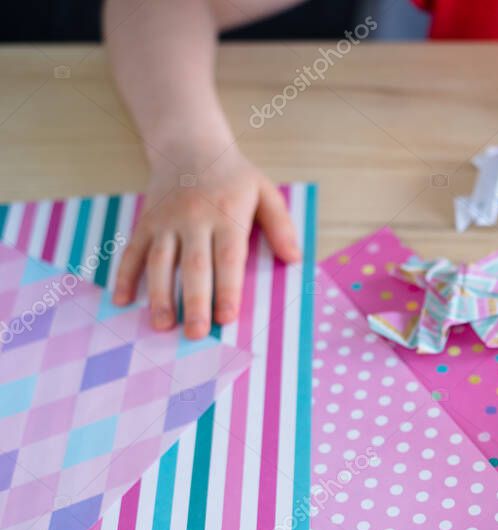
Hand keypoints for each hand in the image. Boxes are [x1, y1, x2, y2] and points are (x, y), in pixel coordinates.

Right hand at [113, 150, 299, 338]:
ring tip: (162, 325)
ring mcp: (165, 221)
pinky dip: (124, 275)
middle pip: (193, 266)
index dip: (227, 289)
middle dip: (194, 301)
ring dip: (159, 295)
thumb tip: (295, 259)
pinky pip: (132, 250)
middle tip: (196, 334)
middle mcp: (193, 219)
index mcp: (227, 214)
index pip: (228, 257)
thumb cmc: (233, 176)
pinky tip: (121, 301)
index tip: (227, 318)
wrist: (189, 145)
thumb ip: (280, 226)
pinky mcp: (145, 222)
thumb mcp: (265, 192)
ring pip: (159, 261)